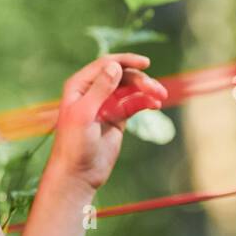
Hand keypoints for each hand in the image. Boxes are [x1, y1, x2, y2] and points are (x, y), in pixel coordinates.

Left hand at [44, 53, 167, 192]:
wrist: (78, 174)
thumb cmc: (74, 145)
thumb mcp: (84, 114)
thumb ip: (100, 89)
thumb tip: (115, 66)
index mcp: (80, 86)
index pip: (105, 65)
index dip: (125, 61)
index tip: (145, 64)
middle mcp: (93, 91)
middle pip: (121, 75)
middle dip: (139, 79)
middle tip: (156, 89)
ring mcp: (106, 104)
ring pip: (130, 88)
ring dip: (146, 89)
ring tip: (161, 96)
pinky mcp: (116, 118)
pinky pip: (134, 103)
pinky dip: (145, 101)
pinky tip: (155, 105)